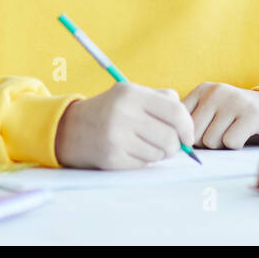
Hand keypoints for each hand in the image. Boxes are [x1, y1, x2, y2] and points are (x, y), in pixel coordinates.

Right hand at [54, 82, 194, 168]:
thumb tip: (187, 123)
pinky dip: (143, 161)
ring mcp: (116, 137)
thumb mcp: (131, 94)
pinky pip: (144, 165)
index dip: (188, 127)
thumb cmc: (110, 111)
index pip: (176, 111)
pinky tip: (131, 152)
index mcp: (131, 93)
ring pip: (159, 154)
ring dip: (158, 154)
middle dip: (174, 145)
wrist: (70, 128)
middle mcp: (123, 113)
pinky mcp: (111, 158)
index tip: (188, 136)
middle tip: (167, 145)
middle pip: (170, 138)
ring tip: (144, 145)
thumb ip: (162, 100)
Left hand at [183, 81, 258, 148]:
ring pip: (211, 141)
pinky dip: (237, 146)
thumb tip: (176, 145)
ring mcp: (234, 101)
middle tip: (222, 134)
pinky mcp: (252, 115)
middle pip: (194, 134)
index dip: (188, 136)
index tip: (202, 135)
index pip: (181, 121)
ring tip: (234, 132)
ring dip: (222, 145)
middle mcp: (216, 91)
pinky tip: (245, 135)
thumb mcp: (212, 110)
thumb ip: (192, 121)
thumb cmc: (236, 117)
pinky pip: (231, 143)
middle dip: (206, 143)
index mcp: (203, 89)